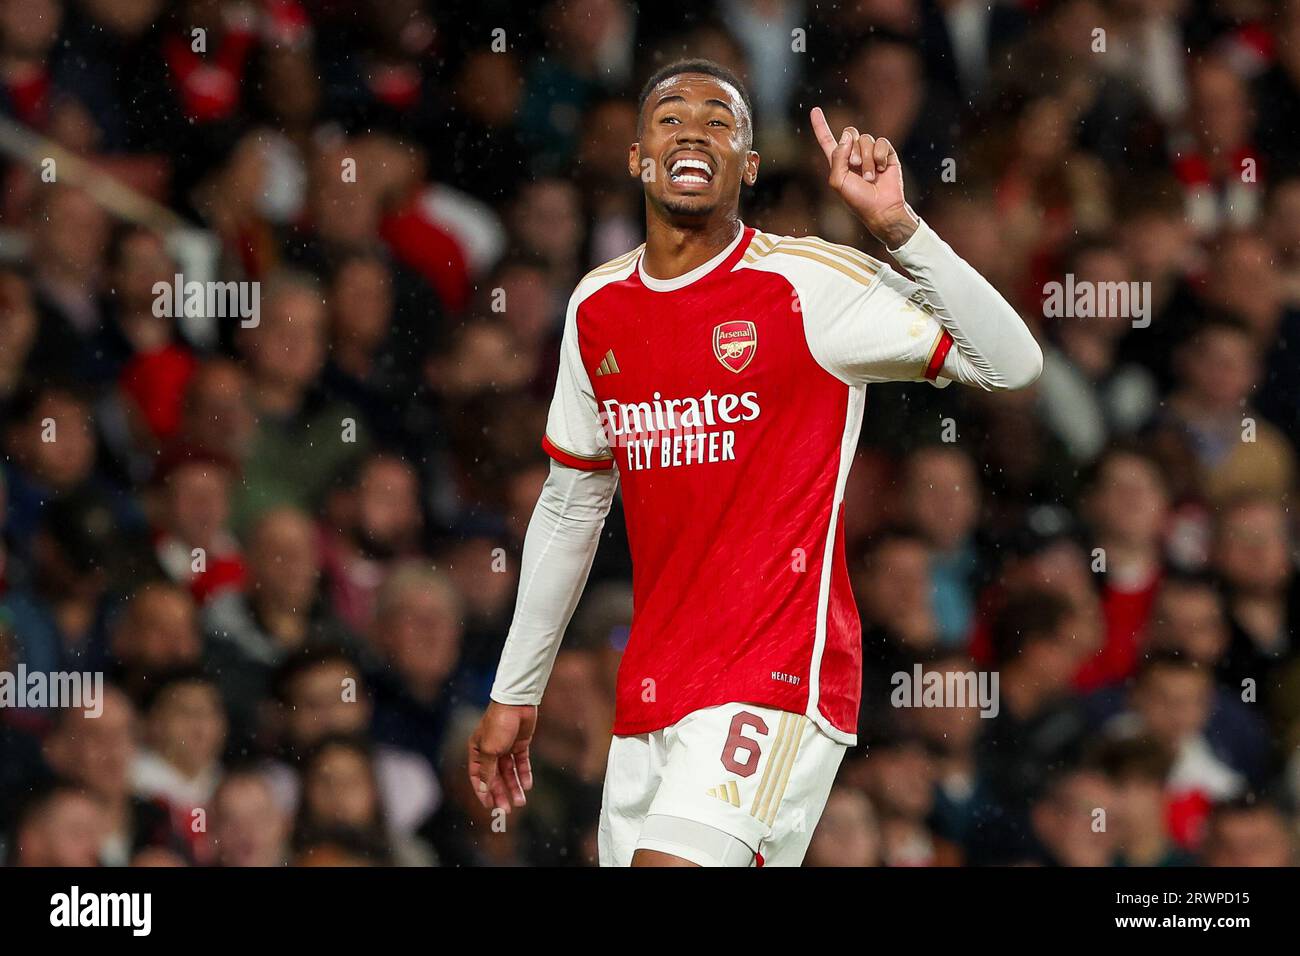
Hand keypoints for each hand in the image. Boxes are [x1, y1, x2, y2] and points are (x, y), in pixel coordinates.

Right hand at [468, 701, 536, 813]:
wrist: (517, 703)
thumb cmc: (498, 724)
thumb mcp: (490, 750)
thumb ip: (487, 771)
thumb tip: (483, 790)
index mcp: (477, 751)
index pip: (478, 777)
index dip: (483, 792)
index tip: (490, 806)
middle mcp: (490, 751)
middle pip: (495, 777)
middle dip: (501, 793)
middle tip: (507, 809)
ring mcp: (506, 747)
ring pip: (509, 772)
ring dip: (514, 787)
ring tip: (520, 802)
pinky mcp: (520, 744)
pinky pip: (521, 763)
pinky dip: (524, 774)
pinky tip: (527, 785)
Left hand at [810, 107, 917, 247]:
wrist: (881, 208)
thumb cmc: (857, 199)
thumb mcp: (838, 181)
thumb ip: (837, 157)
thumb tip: (848, 136)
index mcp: (839, 161)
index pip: (827, 139)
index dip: (820, 125)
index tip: (814, 110)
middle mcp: (854, 154)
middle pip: (850, 132)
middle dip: (852, 149)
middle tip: (855, 167)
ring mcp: (870, 153)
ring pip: (866, 138)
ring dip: (867, 159)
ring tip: (870, 177)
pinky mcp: (886, 154)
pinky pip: (881, 142)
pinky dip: (879, 156)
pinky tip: (882, 169)